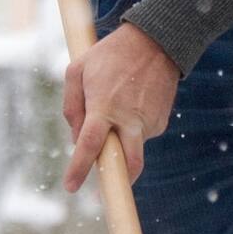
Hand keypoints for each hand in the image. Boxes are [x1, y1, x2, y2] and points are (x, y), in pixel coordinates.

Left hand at [62, 24, 178, 192]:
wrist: (156, 41)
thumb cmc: (109, 55)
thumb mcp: (77, 71)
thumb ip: (71, 108)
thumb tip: (76, 140)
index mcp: (104, 106)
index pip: (90, 146)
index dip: (79, 169)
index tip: (71, 187)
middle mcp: (129, 119)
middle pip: (128, 164)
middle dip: (119, 182)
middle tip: (106, 193)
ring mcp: (149, 122)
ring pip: (130, 147)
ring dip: (119, 141)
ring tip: (117, 106)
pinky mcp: (161, 123)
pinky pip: (140, 136)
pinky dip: (131, 129)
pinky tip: (131, 104)